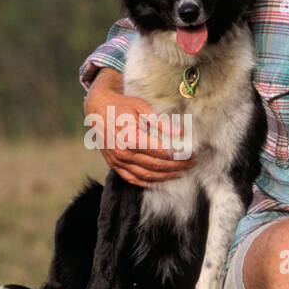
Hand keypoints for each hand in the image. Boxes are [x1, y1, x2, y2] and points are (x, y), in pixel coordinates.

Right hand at [85, 70, 194, 186]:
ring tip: (180, 173)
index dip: (178, 155)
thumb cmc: (121, 106)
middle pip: (156, 165)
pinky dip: (147, 182)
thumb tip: (181, 132)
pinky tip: (160, 181)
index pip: (160, 152)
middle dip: (176, 166)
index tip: (190, 154)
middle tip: (190, 163)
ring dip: (165, 176)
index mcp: (130, 137)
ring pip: (146, 175)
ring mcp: (117, 160)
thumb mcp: (141, 107)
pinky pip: (132, 179)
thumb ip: (161, 122)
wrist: (98, 109)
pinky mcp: (114, 164)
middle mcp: (123, 152)